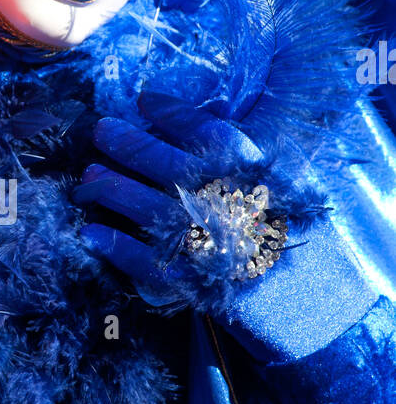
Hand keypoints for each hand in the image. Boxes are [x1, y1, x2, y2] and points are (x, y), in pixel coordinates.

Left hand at [76, 95, 376, 363]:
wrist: (315, 305)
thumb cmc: (303, 242)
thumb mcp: (290, 188)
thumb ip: (252, 162)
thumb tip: (205, 134)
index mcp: (250, 173)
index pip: (202, 130)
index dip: (170, 111)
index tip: (144, 98)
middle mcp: (219, 198)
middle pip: (160, 160)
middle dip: (125, 143)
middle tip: (101, 131)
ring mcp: (199, 238)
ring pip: (141, 204)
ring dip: (108, 189)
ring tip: (88, 180)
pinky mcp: (186, 278)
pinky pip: (138, 258)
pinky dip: (111, 245)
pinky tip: (90, 234)